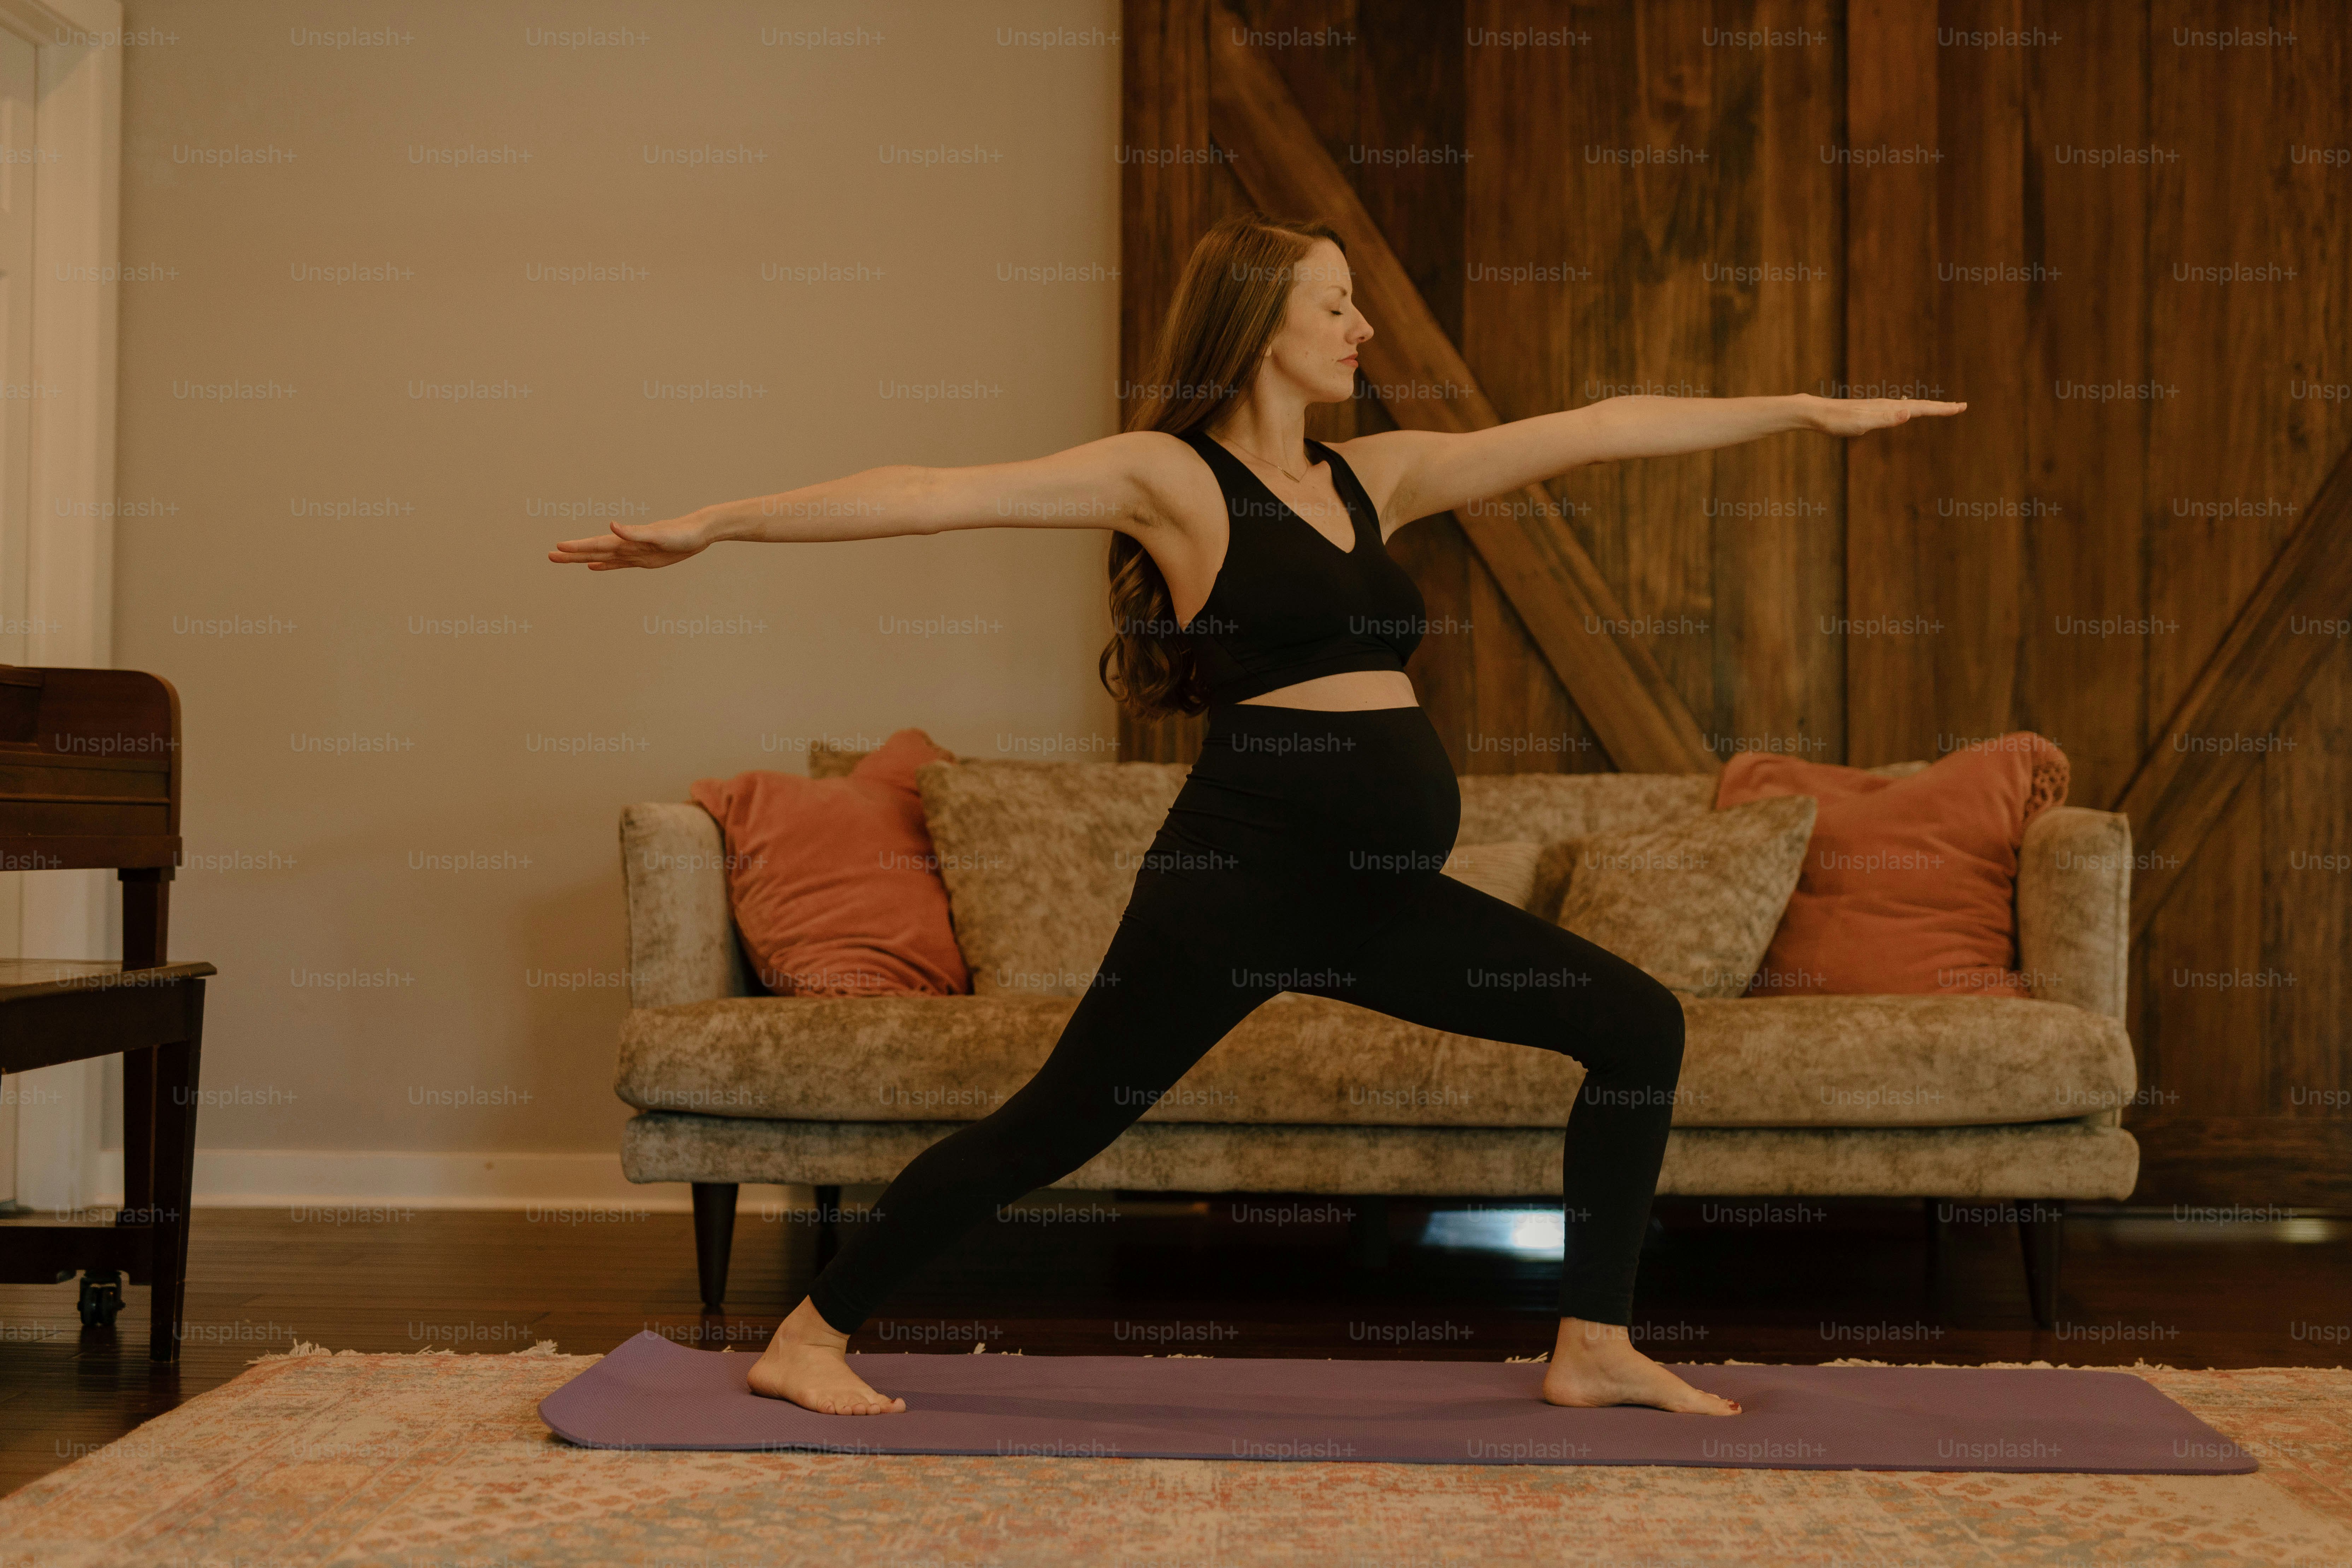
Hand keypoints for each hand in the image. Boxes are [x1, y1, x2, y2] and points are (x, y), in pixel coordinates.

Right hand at [547, 511, 717, 569]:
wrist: (698, 533)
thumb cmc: (681, 533)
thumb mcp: (658, 535)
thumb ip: (634, 532)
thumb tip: (612, 525)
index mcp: (627, 540)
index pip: (596, 545)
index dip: (577, 547)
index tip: (558, 548)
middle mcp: (626, 546)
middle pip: (593, 551)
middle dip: (571, 554)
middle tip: (549, 556)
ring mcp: (633, 553)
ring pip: (601, 557)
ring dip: (582, 559)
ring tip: (563, 559)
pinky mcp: (642, 560)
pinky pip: (618, 564)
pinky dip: (605, 565)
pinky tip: (594, 566)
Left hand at [1805, 394, 1965, 436]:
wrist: (1816, 413)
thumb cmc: (1838, 421)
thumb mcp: (1862, 423)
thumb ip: (1886, 419)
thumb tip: (1909, 411)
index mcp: (1889, 408)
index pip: (1921, 408)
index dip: (1942, 409)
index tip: (1961, 407)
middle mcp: (1886, 405)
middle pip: (1920, 405)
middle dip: (1940, 407)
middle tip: (1960, 406)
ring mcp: (1879, 407)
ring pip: (1910, 406)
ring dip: (1927, 407)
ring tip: (1940, 408)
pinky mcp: (1871, 411)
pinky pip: (1898, 409)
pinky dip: (1910, 408)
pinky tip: (1906, 408)